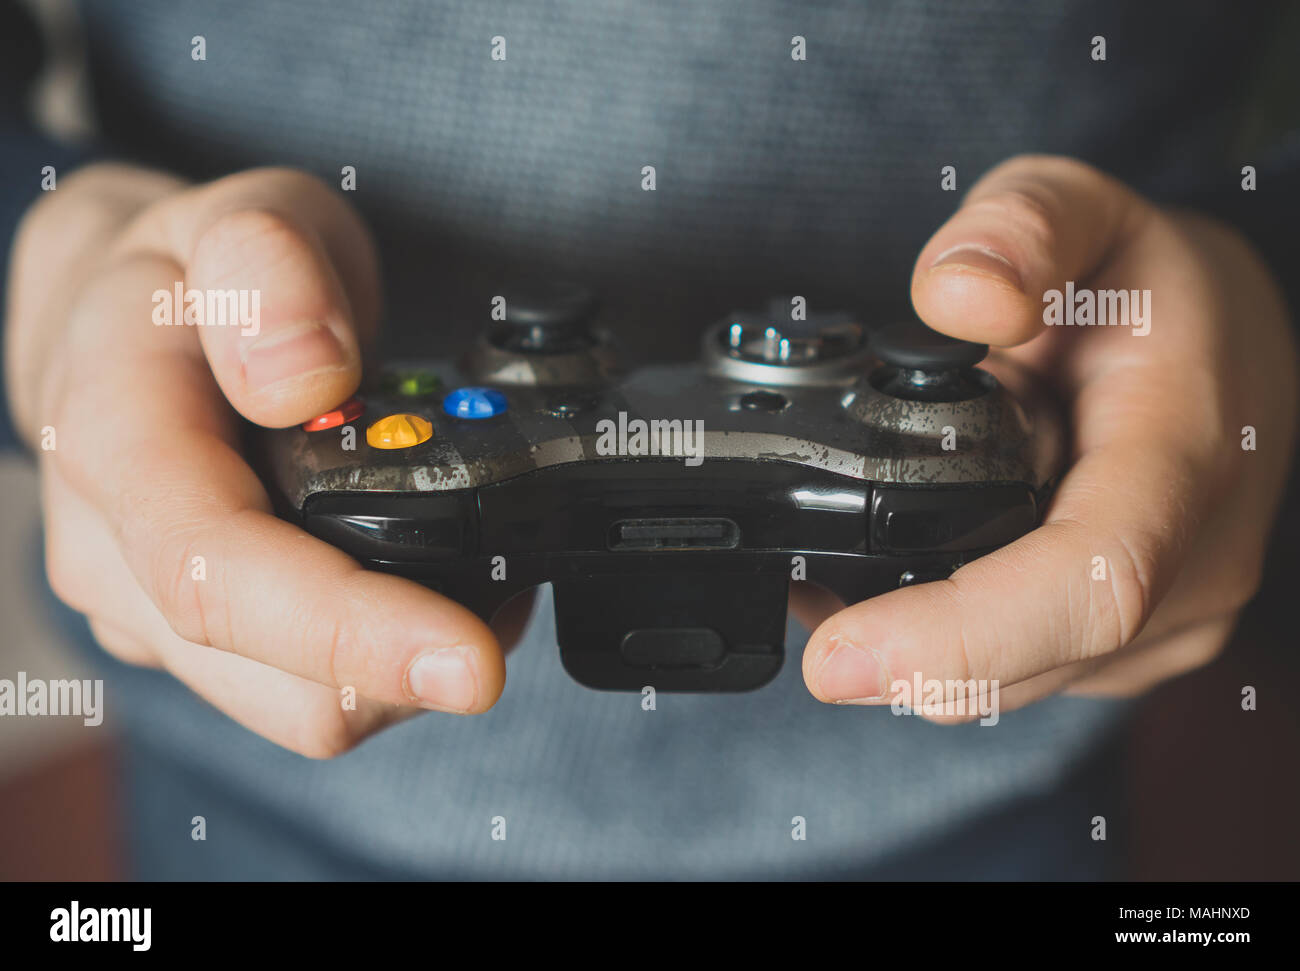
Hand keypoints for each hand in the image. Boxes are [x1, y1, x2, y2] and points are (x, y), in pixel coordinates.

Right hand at [6, 165, 523, 755]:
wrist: (121, 317)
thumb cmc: (187, 271)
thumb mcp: (239, 221)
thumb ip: (267, 272)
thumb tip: (303, 376)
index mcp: (116, 446)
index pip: (223, 577)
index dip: (353, 634)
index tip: (472, 661)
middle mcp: (115, 556)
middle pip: (279, 683)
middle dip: (410, 666)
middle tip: (511, 592)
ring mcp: (154, 610)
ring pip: (302, 707)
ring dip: (404, 668)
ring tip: (478, 579)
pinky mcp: (201, 638)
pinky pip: (307, 689)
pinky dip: (382, 656)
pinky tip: (426, 585)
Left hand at [798, 155, 1298, 715]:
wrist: (1230, 347)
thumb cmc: (1156, 285)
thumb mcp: (1088, 210)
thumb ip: (1020, 229)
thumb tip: (956, 297)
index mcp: (1181, 457)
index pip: (1087, 585)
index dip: (957, 639)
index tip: (837, 659)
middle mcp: (1194, 563)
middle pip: (1029, 661)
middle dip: (896, 660)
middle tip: (796, 609)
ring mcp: (1173, 614)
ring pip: (1021, 684)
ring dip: (915, 661)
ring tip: (829, 590)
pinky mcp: (1141, 639)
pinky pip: (1033, 673)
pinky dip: (951, 651)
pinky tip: (895, 595)